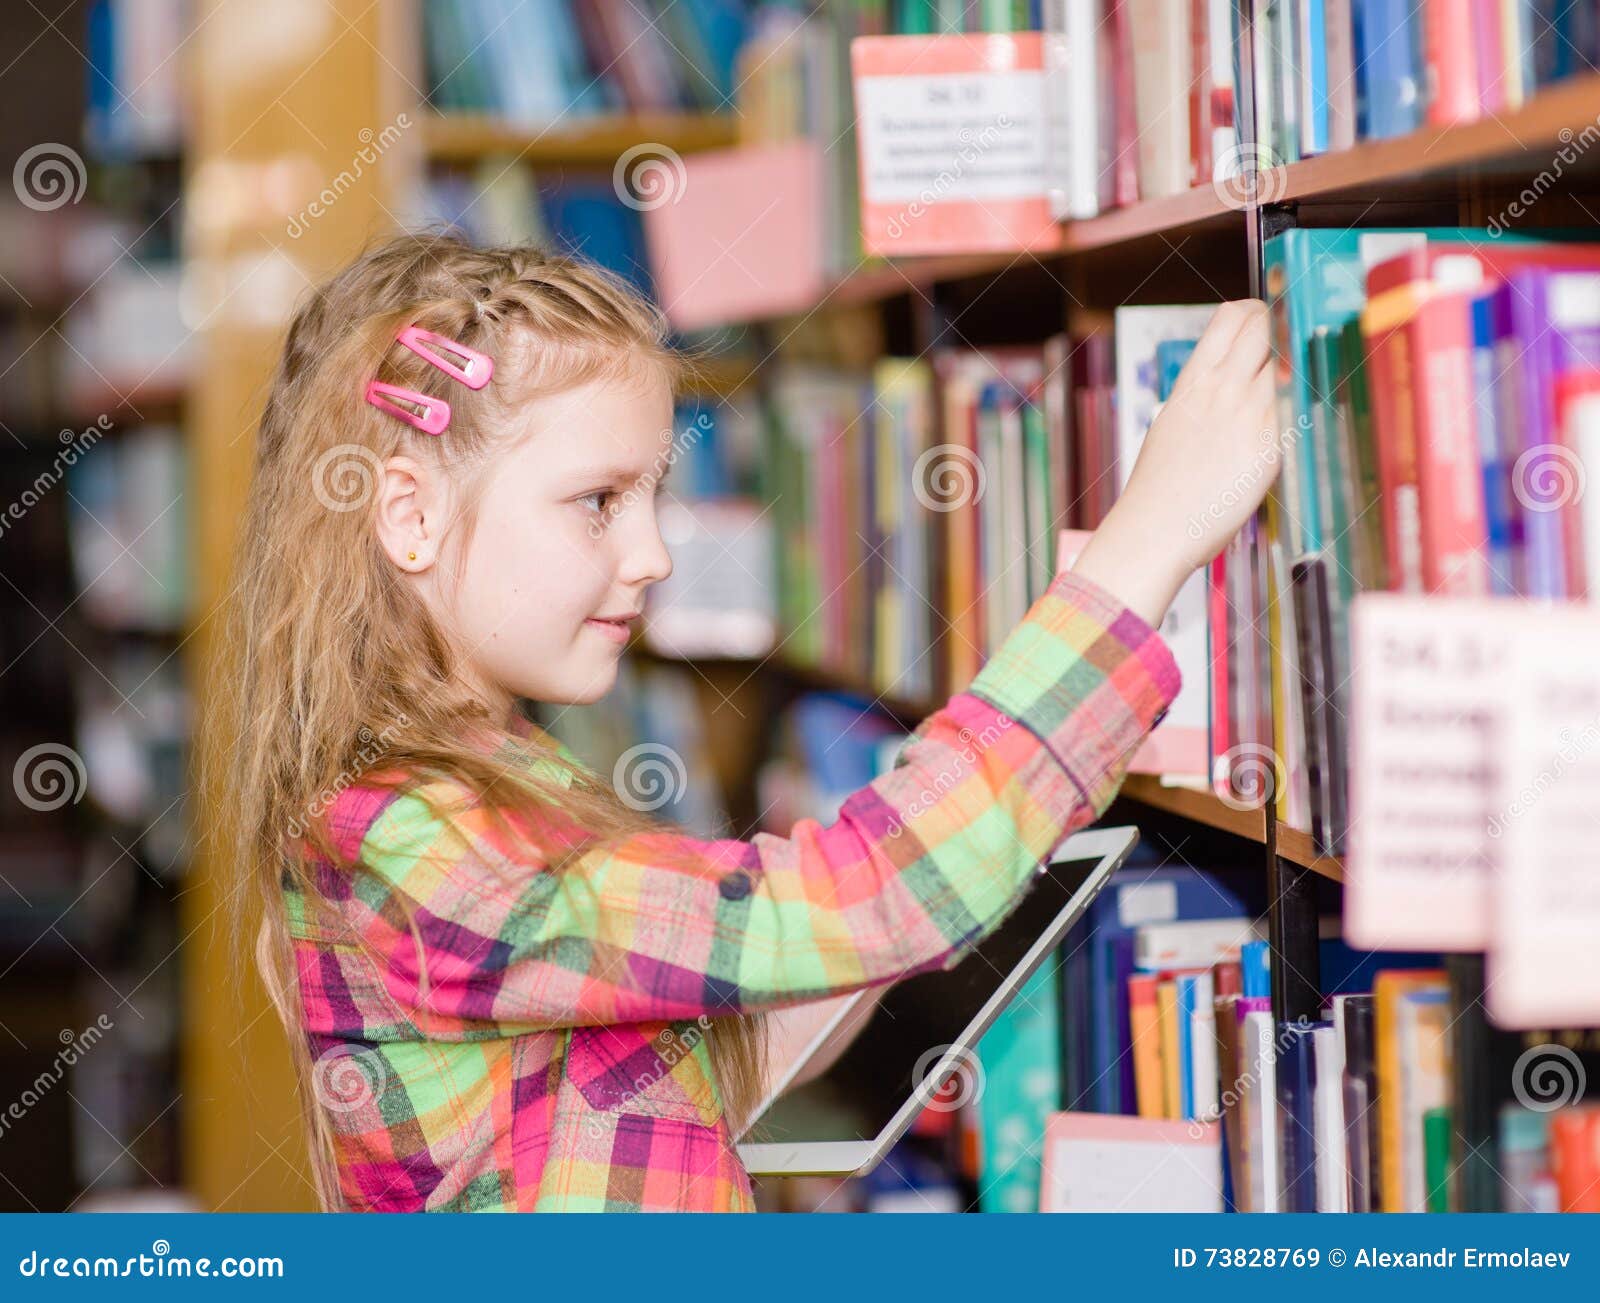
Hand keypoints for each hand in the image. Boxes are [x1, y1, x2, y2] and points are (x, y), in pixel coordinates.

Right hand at [1126, 299, 1278, 569]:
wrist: (1157, 527)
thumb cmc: (1160, 481)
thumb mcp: (1172, 418)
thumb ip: (1206, 392)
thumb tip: (1237, 374)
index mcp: (1194, 380)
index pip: (1232, 317)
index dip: (1252, 313)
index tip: (1258, 322)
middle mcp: (1224, 389)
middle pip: (1265, 329)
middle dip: (1274, 333)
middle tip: (1273, 354)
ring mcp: (1251, 416)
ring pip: (1282, 374)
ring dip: (1276, 386)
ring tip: (1252, 418)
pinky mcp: (1271, 447)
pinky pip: (1286, 420)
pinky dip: (1276, 428)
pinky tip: (1251, 453)